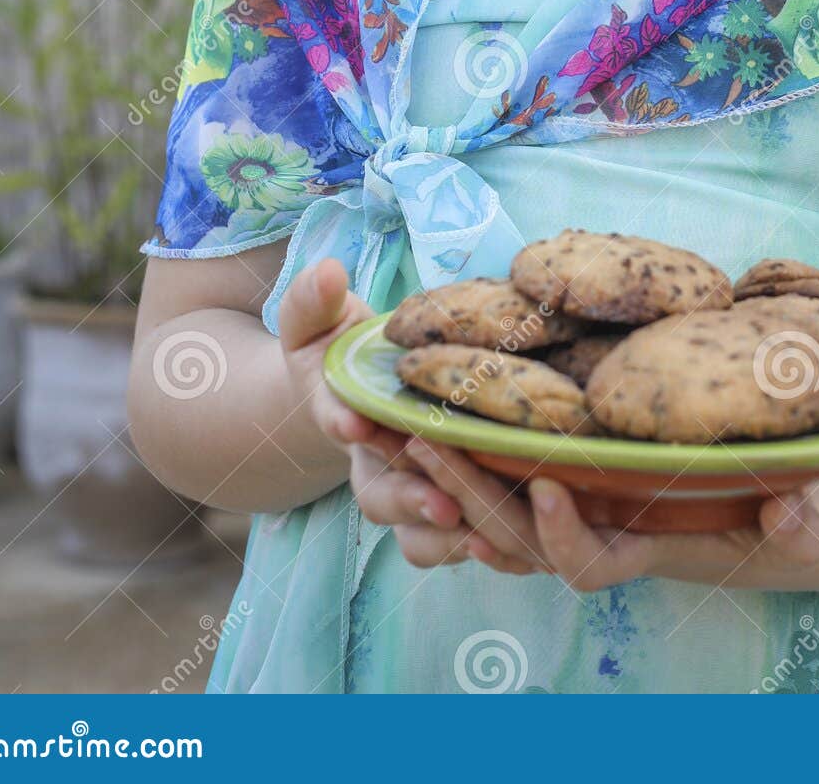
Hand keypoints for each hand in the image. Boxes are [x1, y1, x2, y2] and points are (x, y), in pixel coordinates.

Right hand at [276, 257, 479, 562]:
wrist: (361, 394)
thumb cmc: (340, 349)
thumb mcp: (318, 321)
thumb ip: (313, 300)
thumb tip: (326, 271)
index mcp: (341, 412)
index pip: (335, 419)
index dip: (341, 422)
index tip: (352, 420)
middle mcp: (371, 463)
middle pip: (379, 494)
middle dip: (407, 497)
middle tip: (439, 500)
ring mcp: (406, 492)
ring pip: (415, 534)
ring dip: (444, 535)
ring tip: (477, 532)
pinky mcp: (446, 508)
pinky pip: (451, 542)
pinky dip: (472, 547)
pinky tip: (505, 540)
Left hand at [407, 435, 818, 591]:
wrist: (763, 508)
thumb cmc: (777, 509)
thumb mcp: (801, 519)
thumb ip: (798, 522)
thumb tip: (789, 512)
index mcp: (643, 546)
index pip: (590, 563)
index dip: (564, 535)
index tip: (552, 487)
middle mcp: (595, 534)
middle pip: (516, 538)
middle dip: (471, 494)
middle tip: (432, 443)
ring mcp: (570, 509)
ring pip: (492, 511)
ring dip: (447, 475)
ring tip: (408, 426)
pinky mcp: (557, 474)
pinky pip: (494, 481)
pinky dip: (456, 459)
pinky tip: (420, 419)